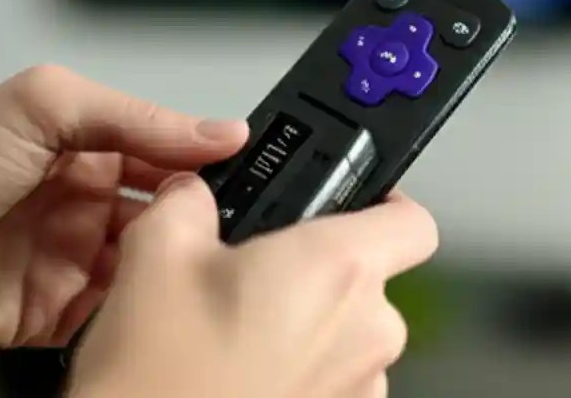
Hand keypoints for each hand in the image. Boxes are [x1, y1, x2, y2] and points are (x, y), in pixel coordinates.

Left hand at [0, 65, 248, 346]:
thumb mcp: (44, 107)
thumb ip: (134, 116)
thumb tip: (216, 129)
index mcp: (93, 150)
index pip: (173, 153)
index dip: (209, 161)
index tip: (248, 167)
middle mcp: (91, 204)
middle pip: (174, 214)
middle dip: (201, 219)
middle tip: (219, 221)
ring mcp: (78, 259)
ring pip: (156, 267)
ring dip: (175, 265)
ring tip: (186, 259)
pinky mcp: (63, 312)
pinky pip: (120, 315)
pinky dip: (140, 310)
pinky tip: (149, 297)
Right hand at [66, 175, 437, 397]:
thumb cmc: (160, 377)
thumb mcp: (156, 254)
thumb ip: (190, 199)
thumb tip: (196, 191)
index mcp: (339, 268)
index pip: (414, 221)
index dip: (386, 202)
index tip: (352, 202)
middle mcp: (368, 329)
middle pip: (371, 279)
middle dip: (316, 271)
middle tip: (251, 277)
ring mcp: (361, 386)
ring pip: (350, 332)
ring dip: (308, 325)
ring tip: (237, 333)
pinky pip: (335, 378)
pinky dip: (301, 369)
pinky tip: (243, 371)